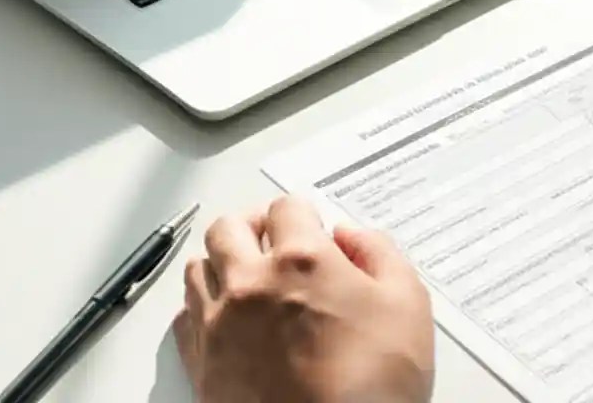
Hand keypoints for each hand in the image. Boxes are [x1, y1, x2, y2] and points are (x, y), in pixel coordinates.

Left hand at [174, 197, 433, 402]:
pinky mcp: (202, 364)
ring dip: (222, 263)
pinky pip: (184, 317)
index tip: (312, 228)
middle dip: (252, 226)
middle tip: (272, 239)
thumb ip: (380, 253)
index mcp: (301, 260)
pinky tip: (226, 318)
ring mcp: (219, 325)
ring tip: (246, 276)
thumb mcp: (408, 303)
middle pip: (228, 227)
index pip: (287, 207)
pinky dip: (201, 308)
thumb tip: (352, 236)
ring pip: (198, 268)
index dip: (304, 214)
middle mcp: (250, 285)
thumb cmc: (375, 386)